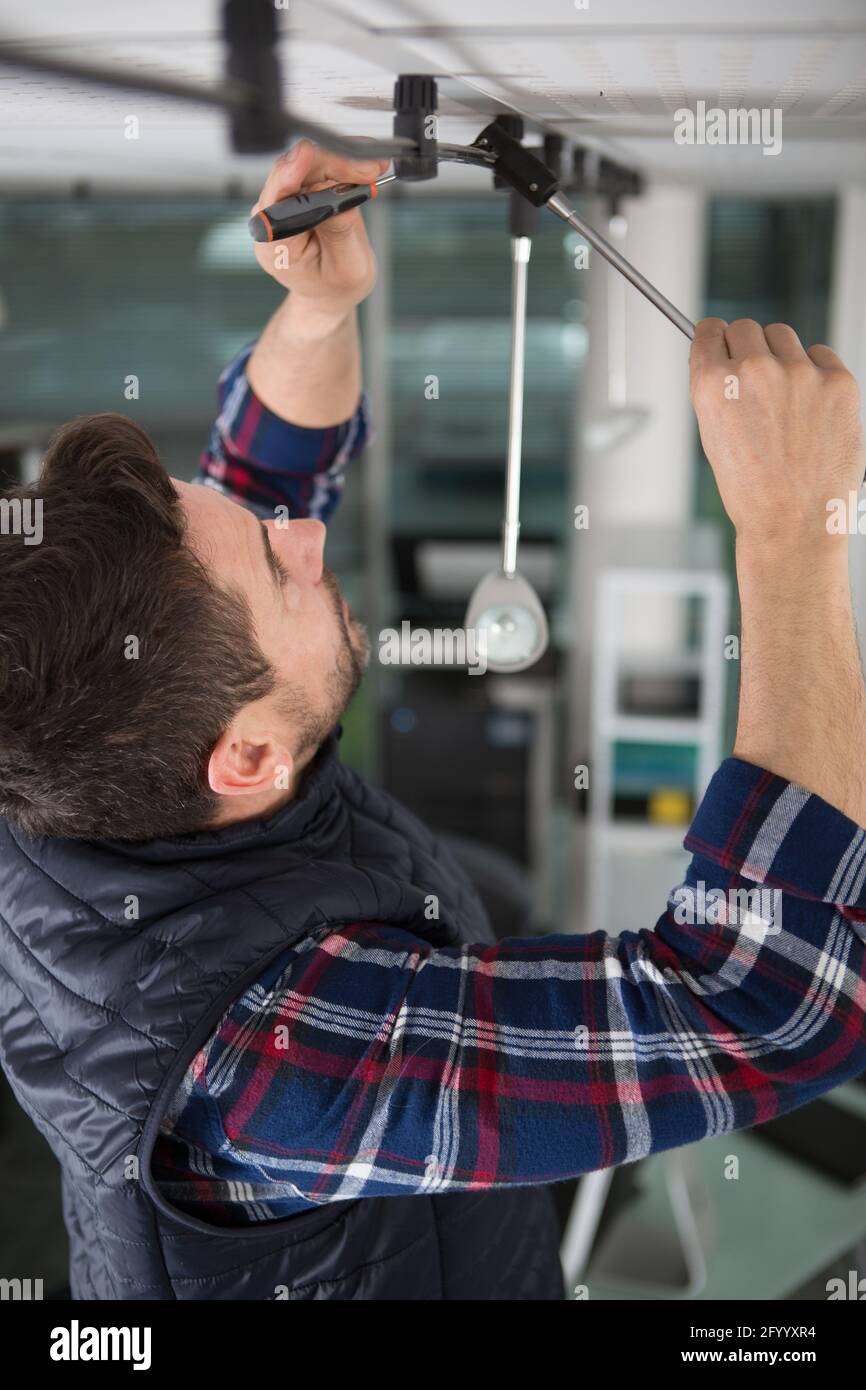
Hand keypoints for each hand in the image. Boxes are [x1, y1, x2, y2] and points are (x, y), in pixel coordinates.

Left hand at [250, 140, 389, 312]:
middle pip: (294, 173)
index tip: (306, 157)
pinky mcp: (304, 186)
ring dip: (344, 160)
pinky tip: (367, 164)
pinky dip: (346, 160)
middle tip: (369, 170)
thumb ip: (340, 234)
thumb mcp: (346, 269)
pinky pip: (320, 164)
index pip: (274, 203)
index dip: (289, 176)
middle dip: (333, 165)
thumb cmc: (335, 285)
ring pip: (310, 162)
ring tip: (375, 167)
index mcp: (274, 245)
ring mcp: (287, 198)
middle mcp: (273, 215)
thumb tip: (341, 197)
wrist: (332, 289)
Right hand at [689, 318, 863, 551]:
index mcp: (713, 385)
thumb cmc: (752, 491)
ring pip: (784, 336)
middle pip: (747, 328)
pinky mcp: (838, 382)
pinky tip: (810, 408)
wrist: (792, 524)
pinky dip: (815, 373)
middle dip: (747, 349)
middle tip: (755, 382)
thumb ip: (716, 391)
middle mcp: (754, 371)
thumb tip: (725, 358)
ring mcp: (799, 374)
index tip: (722, 343)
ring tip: (784, 401)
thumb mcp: (713, 437)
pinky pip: (822, 355)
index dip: (715, 339)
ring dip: (781, 357)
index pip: (709, 330)